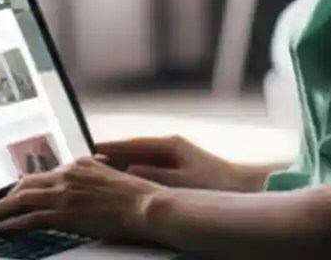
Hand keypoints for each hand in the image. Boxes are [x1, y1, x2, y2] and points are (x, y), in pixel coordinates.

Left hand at [0, 157, 162, 242]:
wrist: (145, 205)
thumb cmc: (137, 196)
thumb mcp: (114, 175)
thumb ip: (98, 173)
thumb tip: (94, 171)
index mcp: (81, 164)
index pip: (48, 173)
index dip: (31, 182)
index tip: (21, 188)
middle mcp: (68, 174)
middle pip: (30, 183)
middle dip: (12, 192)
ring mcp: (64, 193)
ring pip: (24, 198)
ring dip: (4, 207)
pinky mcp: (64, 212)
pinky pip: (30, 218)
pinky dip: (13, 222)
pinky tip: (3, 227)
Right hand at [98, 135, 268, 191]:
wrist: (245, 187)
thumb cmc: (216, 185)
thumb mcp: (182, 183)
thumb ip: (154, 176)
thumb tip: (128, 169)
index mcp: (169, 144)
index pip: (131, 143)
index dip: (108, 148)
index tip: (88, 151)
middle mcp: (169, 146)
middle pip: (131, 150)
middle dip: (109, 157)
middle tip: (84, 164)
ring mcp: (172, 156)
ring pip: (137, 159)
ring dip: (119, 166)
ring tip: (96, 173)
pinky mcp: (177, 167)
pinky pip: (146, 168)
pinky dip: (132, 173)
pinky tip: (122, 182)